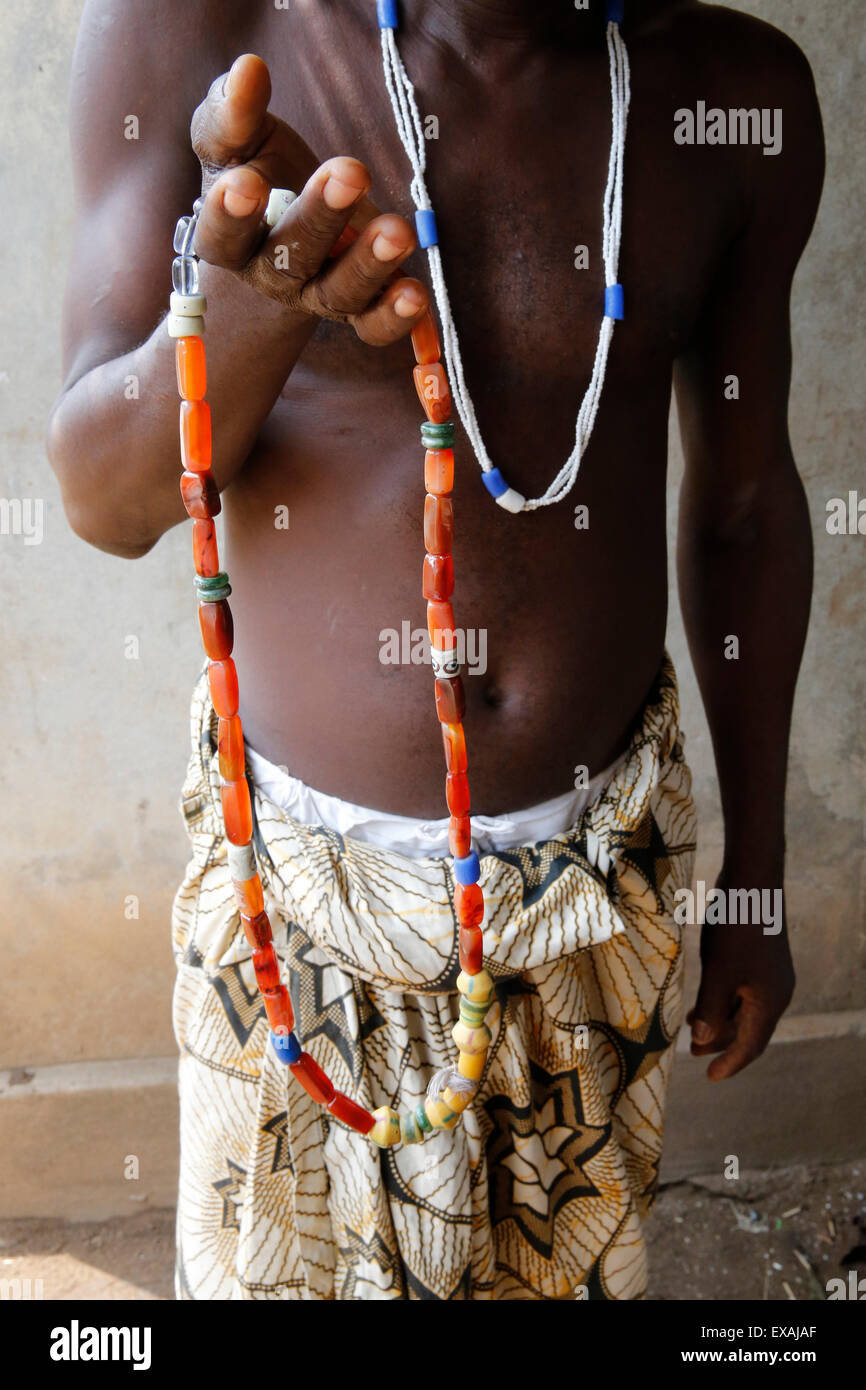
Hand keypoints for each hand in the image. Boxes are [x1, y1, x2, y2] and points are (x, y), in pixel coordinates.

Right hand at [189, 54, 429, 343]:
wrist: (289, 221)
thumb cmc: (256, 170)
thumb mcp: (237, 141)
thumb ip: (233, 113)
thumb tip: (249, 69)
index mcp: (230, 241)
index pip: (222, 236)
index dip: (232, 214)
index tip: (247, 182)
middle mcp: (271, 276)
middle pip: (290, 259)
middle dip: (320, 216)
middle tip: (351, 171)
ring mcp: (317, 295)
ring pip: (339, 293)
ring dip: (369, 264)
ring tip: (398, 231)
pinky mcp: (358, 307)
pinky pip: (373, 326)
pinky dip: (395, 316)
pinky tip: (416, 293)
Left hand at [687, 878, 794, 1080]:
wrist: (753, 880)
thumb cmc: (736, 926)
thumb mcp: (719, 971)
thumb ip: (711, 1008)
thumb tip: (702, 1041)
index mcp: (770, 1001)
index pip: (751, 1045)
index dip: (730, 1063)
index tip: (710, 1078)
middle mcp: (775, 992)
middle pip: (748, 1030)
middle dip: (721, 1043)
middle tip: (693, 1055)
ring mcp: (769, 975)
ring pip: (743, 1010)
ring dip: (719, 1022)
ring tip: (691, 1031)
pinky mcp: (759, 959)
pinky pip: (741, 991)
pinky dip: (722, 1001)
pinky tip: (701, 1001)